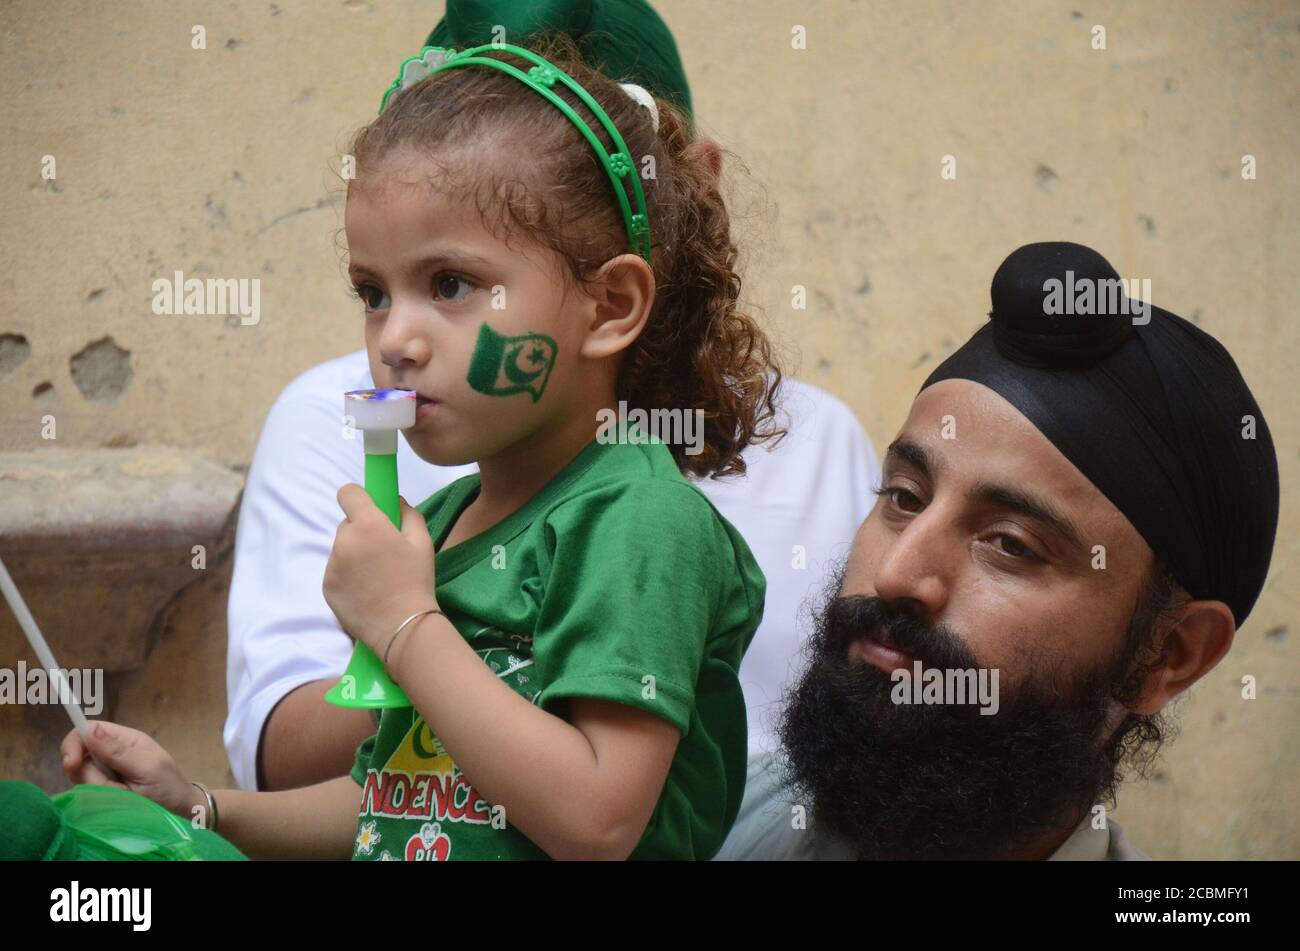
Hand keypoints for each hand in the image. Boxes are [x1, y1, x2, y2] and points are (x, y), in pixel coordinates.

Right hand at [60, 721, 201, 820]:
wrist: (179, 813)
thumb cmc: (169, 786)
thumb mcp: (147, 767)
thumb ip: (117, 752)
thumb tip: (90, 729)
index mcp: (123, 739)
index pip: (87, 729)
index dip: (73, 743)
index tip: (72, 764)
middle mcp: (110, 754)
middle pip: (78, 757)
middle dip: (88, 775)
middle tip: (113, 788)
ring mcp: (104, 774)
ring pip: (81, 778)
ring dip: (98, 789)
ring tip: (123, 795)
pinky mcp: (101, 792)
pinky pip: (86, 794)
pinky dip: (97, 800)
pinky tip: (116, 801)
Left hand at [323, 487, 438, 654]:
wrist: (402, 627)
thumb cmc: (416, 581)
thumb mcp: (423, 542)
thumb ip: (409, 514)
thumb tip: (396, 502)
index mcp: (368, 525)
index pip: (348, 493)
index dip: (358, 498)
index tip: (369, 509)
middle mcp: (345, 541)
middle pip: (347, 524)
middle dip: (362, 532)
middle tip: (382, 552)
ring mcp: (332, 565)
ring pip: (342, 549)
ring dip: (354, 555)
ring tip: (376, 577)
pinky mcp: (326, 586)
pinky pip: (336, 571)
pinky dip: (347, 576)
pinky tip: (366, 591)